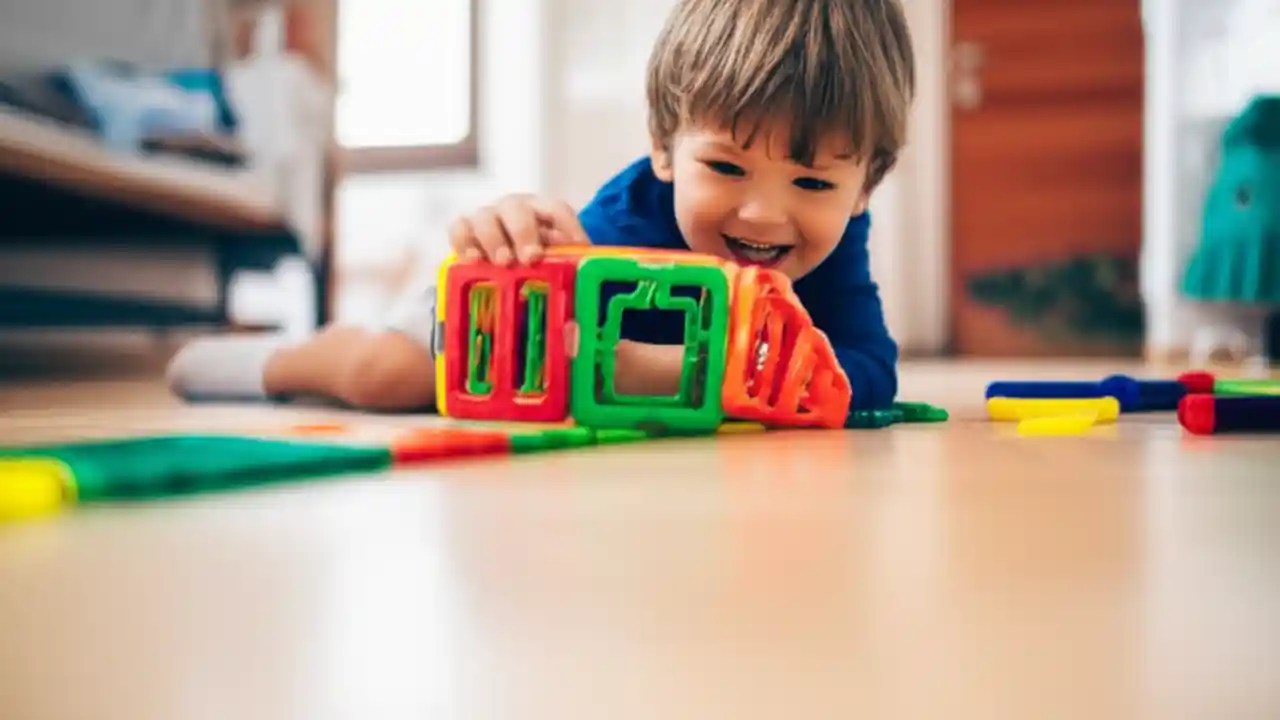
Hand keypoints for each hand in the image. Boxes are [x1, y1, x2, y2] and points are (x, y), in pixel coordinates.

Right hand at [449, 194, 590, 264]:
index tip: (572, 247)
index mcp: (544, 212)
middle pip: (517, 209)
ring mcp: (488, 217)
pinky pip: (459, 228)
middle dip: (523, 232)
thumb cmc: (539, 264)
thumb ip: (568, 272)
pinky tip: (471, 260)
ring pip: (485, 217)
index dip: (566, 227)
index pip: (558, 210)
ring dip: (494, 239)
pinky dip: (463, 242)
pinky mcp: (465, 230)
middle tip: (530, 257)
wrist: (507, 263)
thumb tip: (576, 297)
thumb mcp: (557, 265)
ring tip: (502, 262)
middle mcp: (515, 209)